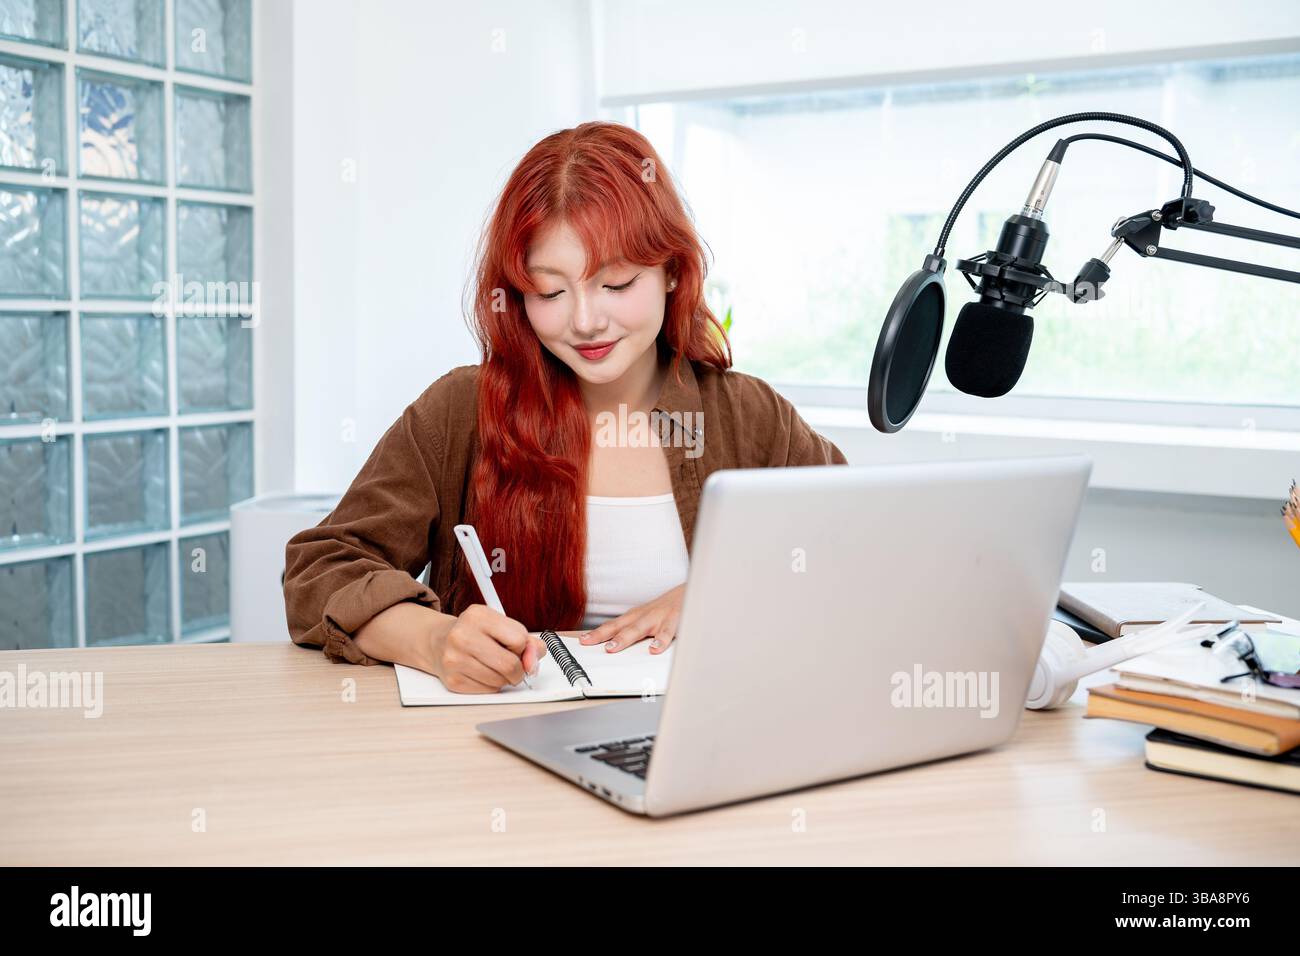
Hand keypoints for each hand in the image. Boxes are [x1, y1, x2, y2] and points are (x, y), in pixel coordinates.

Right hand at [428, 604, 546, 692]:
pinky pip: (487, 691)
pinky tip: (482, 673)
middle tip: (512, 665)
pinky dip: (491, 686)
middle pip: (510, 664)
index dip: (522, 646)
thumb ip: (528, 641)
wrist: (439, 642)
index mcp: (478, 616)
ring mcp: (455, 659)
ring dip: (504, 678)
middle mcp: (462, 636)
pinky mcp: (453, 680)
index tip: (514, 645)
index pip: (519, 639)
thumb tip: (533, 663)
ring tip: (493, 666)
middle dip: (518, 669)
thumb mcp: (500, 625)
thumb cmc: (475, 633)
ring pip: (500, 681)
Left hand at [578, 584, 684, 654]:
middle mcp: (645, 616)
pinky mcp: (676, 619)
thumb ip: (634, 631)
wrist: (693, 591)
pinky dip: (661, 640)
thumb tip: (615, 647)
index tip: (581, 641)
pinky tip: (654, 649)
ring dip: (625, 638)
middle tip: (589, 643)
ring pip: (640, 628)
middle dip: (604, 636)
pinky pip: (668, 632)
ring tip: (612, 648)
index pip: (613, 625)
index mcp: (637, 616)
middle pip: (621, 627)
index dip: (597, 633)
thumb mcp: (648, 617)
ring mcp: (659, 617)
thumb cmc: (667, 609)